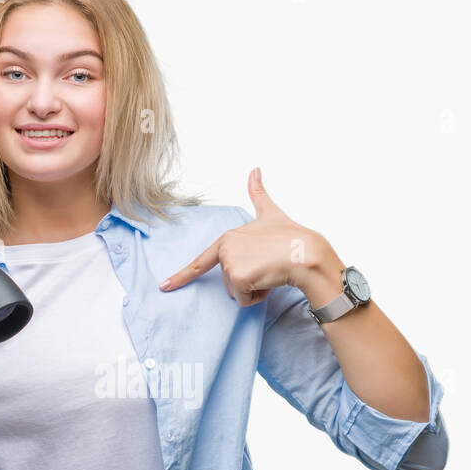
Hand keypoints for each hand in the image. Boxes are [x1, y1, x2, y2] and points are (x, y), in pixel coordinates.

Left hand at [158, 167, 331, 305]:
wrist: (306, 251)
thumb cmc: (291, 236)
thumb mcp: (270, 213)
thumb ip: (258, 193)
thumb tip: (254, 169)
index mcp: (227, 238)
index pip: (200, 262)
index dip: (181, 277)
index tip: (164, 287)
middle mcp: (225, 250)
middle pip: (228, 282)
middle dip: (249, 281)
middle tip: (267, 266)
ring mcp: (230, 264)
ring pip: (236, 293)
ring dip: (254, 289)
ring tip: (270, 271)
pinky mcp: (238, 278)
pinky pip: (244, 300)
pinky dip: (258, 296)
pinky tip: (270, 280)